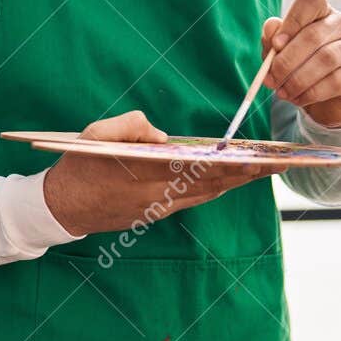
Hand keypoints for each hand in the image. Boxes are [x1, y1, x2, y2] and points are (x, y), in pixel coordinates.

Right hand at [40, 110, 288, 237]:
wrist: (61, 208)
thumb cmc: (78, 165)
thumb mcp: (95, 134)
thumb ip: (131, 126)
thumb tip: (163, 136)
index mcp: (145, 174)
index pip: (200, 168)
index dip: (234, 164)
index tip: (260, 158)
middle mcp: (158, 196)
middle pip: (212, 184)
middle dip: (247, 174)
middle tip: (279, 164)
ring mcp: (158, 208)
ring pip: (206, 194)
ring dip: (236, 182)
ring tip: (263, 169)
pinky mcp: (155, 214)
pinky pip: (193, 200)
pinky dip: (216, 189)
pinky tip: (231, 180)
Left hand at [261, 0, 340, 129]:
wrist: (327, 99)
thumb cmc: (301, 65)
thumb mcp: (280, 51)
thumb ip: (272, 38)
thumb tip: (271, 28)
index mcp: (321, 11)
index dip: (292, 20)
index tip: (276, 45)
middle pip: (313, 35)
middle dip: (286, 61)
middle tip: (270, 78)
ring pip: (324, 60)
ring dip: (296, 79)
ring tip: (281, 92)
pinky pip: (333, 82)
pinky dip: (310, 93)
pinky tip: (297, 98)